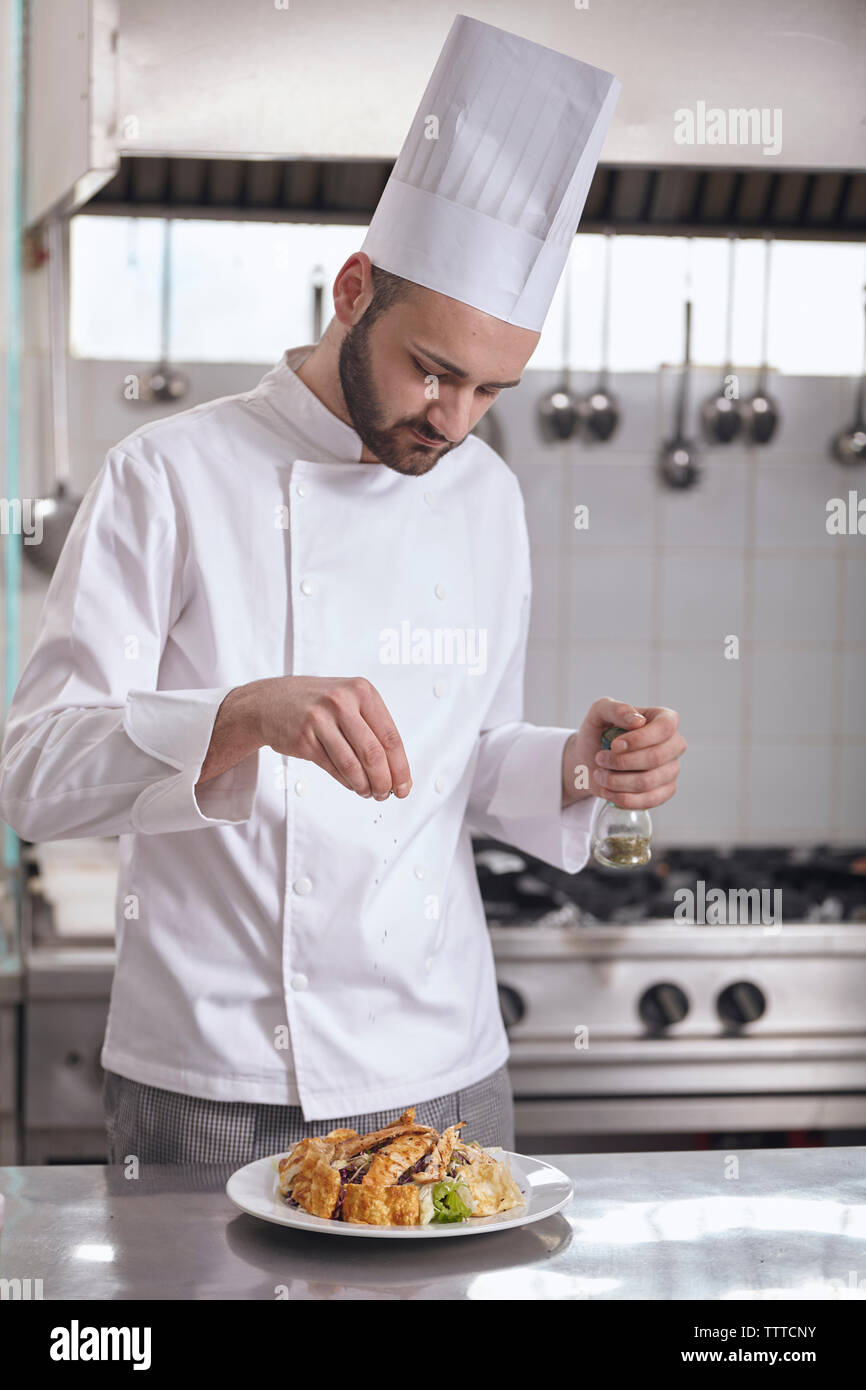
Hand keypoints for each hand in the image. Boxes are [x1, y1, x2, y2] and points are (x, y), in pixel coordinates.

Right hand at [253, 675, 411, 799]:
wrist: (269, 701)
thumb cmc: (316, 702)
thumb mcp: (348, 699)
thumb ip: (372, 726)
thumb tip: (396, 767)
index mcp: (361, 691)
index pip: (390, 736)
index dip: (401, 766)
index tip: (405, 785)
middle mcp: (341, 702)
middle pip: (373, 753)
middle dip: (384, 780)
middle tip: (387, 794)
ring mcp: (320, 720)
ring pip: (353, 764)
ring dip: (365, 785)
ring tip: (370, 792)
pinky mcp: (304, 739)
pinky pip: (333, 768)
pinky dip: (347, 782)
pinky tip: (353, 785)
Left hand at [562, 698, 685, 808]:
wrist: (591, 759)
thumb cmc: (599, 732)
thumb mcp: (599, 713)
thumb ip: (616, 709)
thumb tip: (638, 721)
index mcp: (665, 719)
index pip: (664, 728)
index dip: (640, 739)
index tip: (614, 745)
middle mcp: (674, 744)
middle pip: (656, 757)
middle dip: (622, 762)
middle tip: (600, 759)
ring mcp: (672, 769)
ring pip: (648, 782)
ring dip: (616, 781)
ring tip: (600, 775)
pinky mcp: (665, 791)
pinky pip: (649, 801)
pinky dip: (623, 798)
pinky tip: (607, 791)